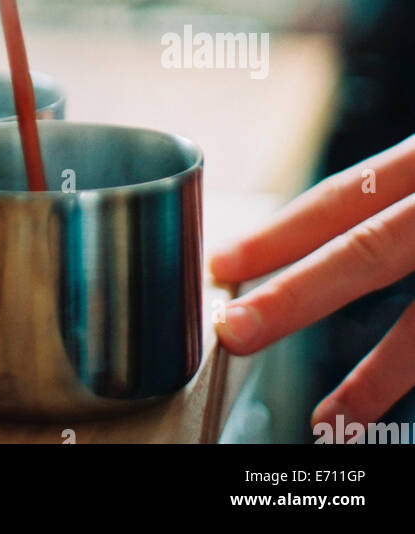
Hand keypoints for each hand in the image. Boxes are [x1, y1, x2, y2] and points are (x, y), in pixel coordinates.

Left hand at [211, 133, 414, 427]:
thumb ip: (397, 191)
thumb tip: (343, 229)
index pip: (343, 198)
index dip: (278, 233)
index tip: (219, 265)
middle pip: (368, 250)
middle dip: (296, 294)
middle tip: (231, 332)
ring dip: (378, 373)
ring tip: (330, 424)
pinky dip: (412, 373)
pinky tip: (380, 421)